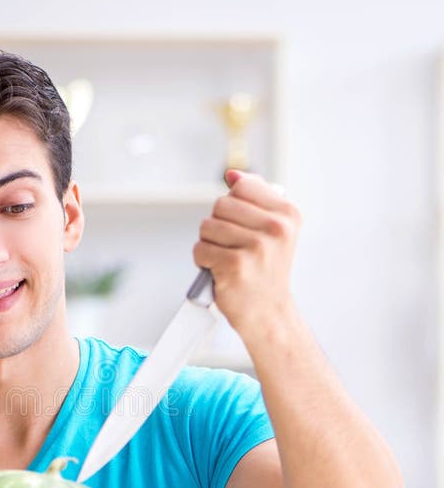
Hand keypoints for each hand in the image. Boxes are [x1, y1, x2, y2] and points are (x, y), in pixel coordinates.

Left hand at [193, 169, 300, 339]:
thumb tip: (232, 174)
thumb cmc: (264, 272)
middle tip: (232, 247)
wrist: (268, 313)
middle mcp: (276, 228)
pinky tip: (219, 271)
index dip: (232, 208)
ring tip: (226, 260)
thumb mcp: (272, 231)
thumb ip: (254, 199)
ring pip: (207, 227)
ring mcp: (256, 247)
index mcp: (287, 214)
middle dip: (218, 226)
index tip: (242, 227)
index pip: (241, 187)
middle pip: (221, 205)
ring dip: (209, 245)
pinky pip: (200, 249)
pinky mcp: (235, 265)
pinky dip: (203, 261)